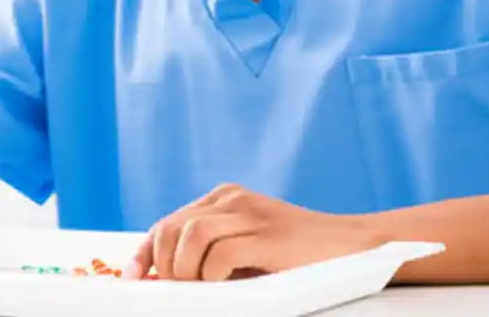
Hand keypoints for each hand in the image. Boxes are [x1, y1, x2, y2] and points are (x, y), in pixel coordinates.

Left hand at [126, 184, 388, 281]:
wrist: (355, 246)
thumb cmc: (297, 256)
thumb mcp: (246, 248)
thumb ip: (209, 254)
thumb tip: (166, 279)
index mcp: (223, 198)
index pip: (169, 222)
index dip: (145, 252)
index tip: (133, 278)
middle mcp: (233, 199)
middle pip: (174, 227)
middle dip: (165, 265)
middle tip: (177, 290)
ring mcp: (251, 213)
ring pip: (191, 236)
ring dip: (186, 270)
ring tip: (198, 289)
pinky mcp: (268, 235)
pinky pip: (221, 253)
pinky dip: (211, 274)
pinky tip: (221, 285)